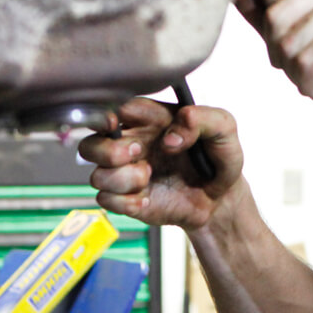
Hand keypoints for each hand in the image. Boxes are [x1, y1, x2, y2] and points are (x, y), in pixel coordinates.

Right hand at [77, 97, 243, 229]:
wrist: (221, 199)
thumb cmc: (217, 158)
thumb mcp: (224, 128)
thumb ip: (204, 119)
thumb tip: (173, 135)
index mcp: (148, 118)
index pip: (113, 109)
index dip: (108, 115)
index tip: (116, 122)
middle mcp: (131, 143)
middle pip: (89, 144)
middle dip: (109, 151)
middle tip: (138, 152)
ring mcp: (126, 173)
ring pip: (96, 176)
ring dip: (123, 179)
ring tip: (149, 176)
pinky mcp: (127, 199)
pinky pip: (107, 201)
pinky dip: (126, 203)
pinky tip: (147, 200)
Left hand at [235, 0, 312, 124]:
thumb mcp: (295, 38)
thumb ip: (264, 12)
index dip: (270, 22)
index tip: (297, 39)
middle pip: (273, 15)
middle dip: (283, 53)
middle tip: (312, 64)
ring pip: (287, 42)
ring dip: (298, 72)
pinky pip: (305, 60)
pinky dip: (311, 83)